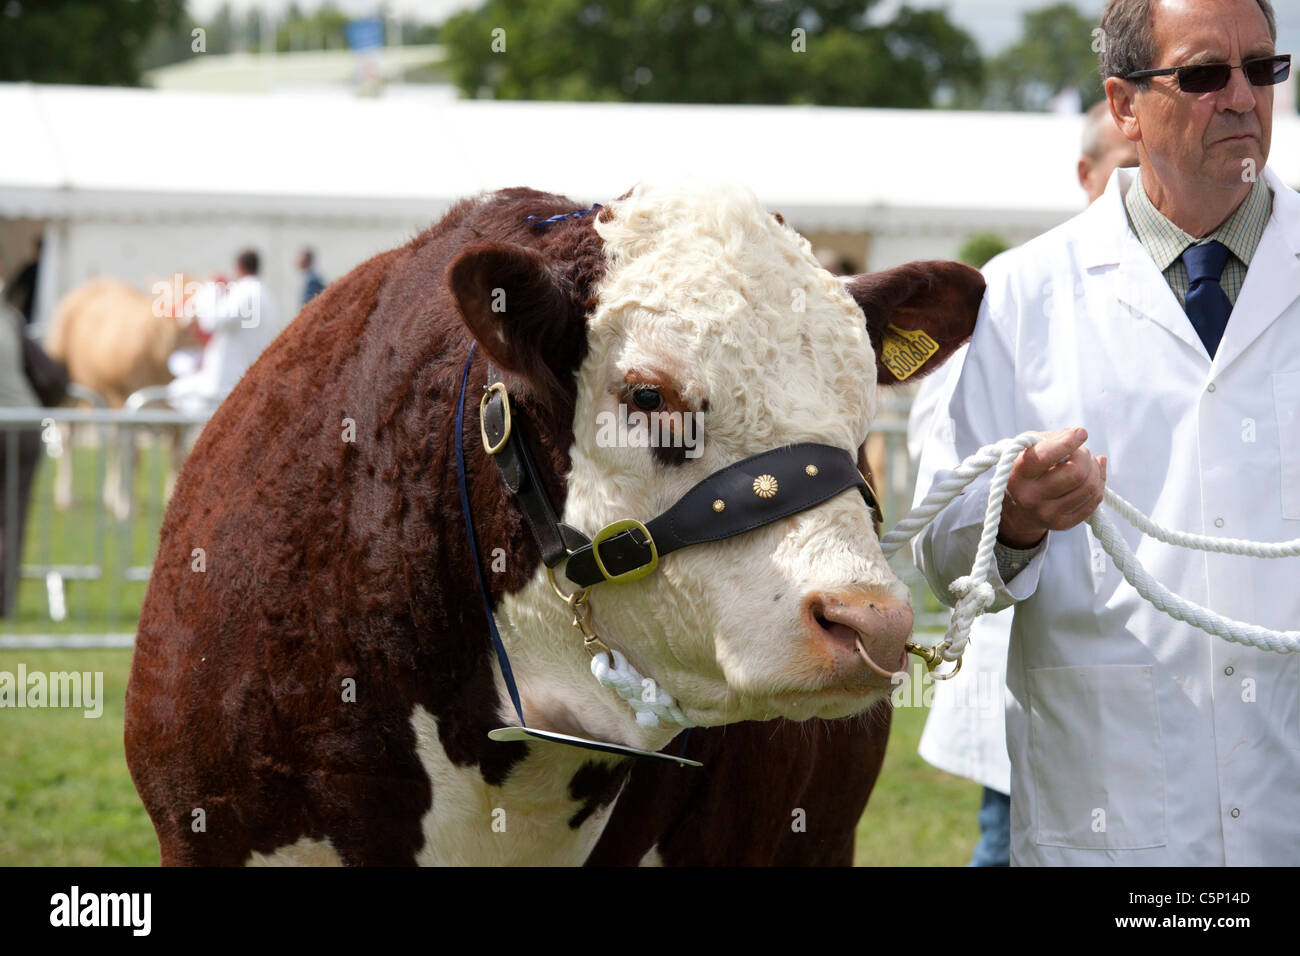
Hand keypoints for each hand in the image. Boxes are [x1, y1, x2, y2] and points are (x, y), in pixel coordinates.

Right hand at [997, 427, 1106, 548]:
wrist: (1018, 508)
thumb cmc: (1026, 469)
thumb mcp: (1027, 449)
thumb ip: (1050, 439)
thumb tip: (1079, 435)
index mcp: (1019, 474)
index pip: (1045, 456)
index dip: (1068, 442)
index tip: (1081, 433)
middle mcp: (1030, 497)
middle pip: (1076, 473)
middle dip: (1086, 456)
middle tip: (1082, 451)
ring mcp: (1047, 513)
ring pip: (1089, 487)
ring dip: (1095, 469)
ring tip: (1088, 462)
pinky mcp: (1063, 524)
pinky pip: (1094, 501)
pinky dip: (1099, 484)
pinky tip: (1093, 476)